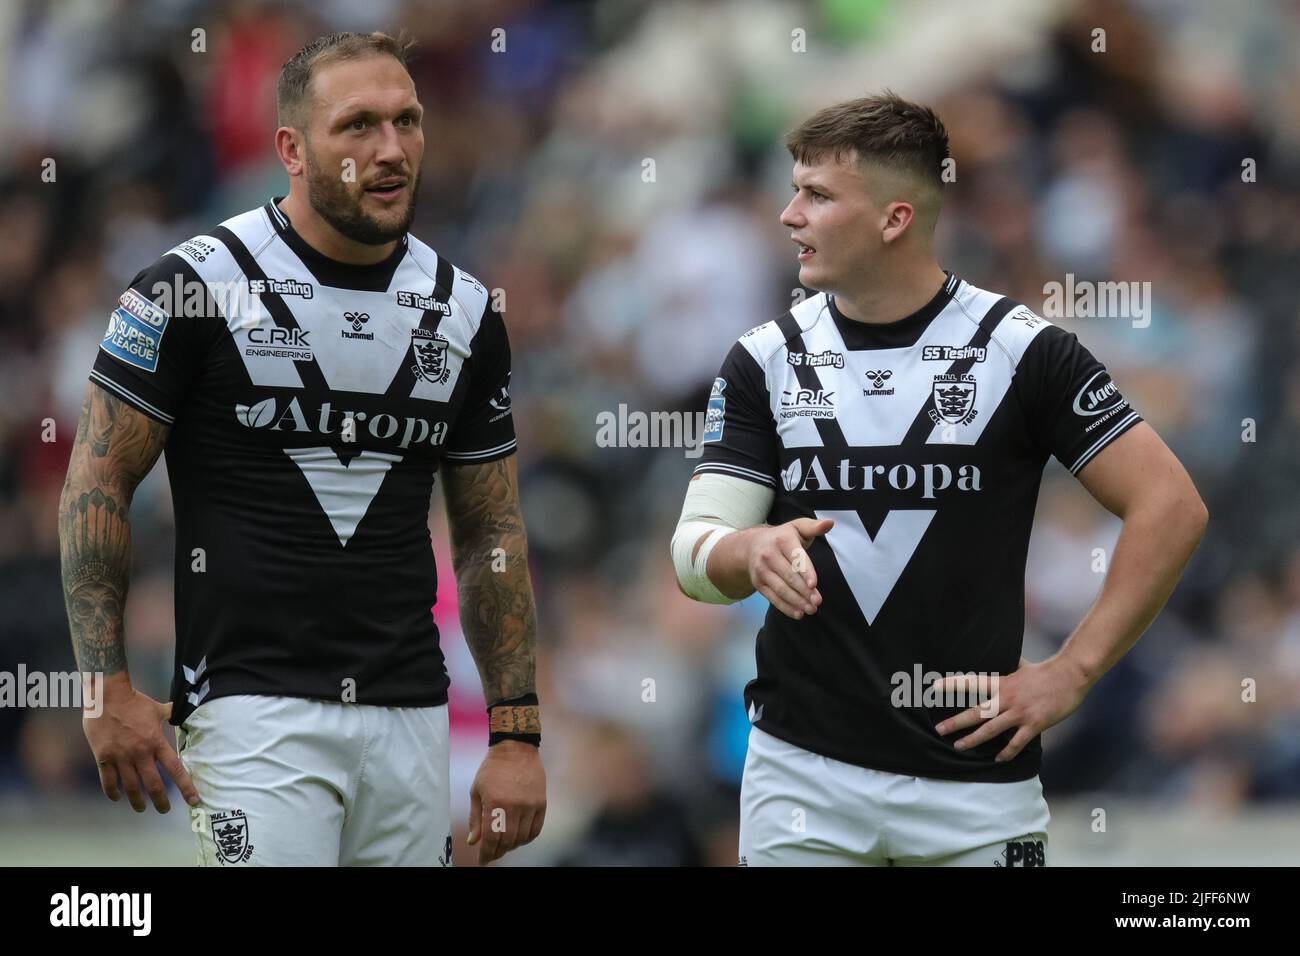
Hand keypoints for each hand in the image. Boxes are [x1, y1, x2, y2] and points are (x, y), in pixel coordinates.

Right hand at [83, 673, 199, 812]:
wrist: (106, 696)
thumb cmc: (134, 701)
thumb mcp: (157, 708)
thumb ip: (170, 714)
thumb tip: (181, 711)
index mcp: (156, 742)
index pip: (175, 769)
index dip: (185, 786)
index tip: (193, 800)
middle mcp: (140, 753)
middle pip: (154, 785)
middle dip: (161, 802)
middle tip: (164, 810)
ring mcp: (121, 757)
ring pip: (131, 788)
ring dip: (137, 801)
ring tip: (141, 808)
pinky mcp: (103, 758)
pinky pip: (108, 781)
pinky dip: (113, 792)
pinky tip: (117, 797)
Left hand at [467, 741, 545, 864]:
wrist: (516, 748)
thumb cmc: (492, 769)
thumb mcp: (476, 791)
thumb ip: (475, 818)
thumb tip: (473, 841)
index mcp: (495, 803)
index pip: (491, 838)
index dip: (486, 853)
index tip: (483, 860)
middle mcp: (514, 806)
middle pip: (507, 841)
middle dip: (498, 851)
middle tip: (492, 853)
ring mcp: (530, 805)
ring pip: (522, 838)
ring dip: (512, 845)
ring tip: (504, 844)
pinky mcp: (541, 803)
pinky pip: (536, 829)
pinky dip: (527, 838)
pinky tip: (519, 837)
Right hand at [745, 517, 833, 619]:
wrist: (752, 546)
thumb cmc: (782, 537)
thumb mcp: (797, 528)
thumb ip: (814, 527)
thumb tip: (830, 523)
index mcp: (782, 539)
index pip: (796, 557)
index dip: (805, 571)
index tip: (814, 584)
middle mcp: (768, 554)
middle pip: (789, 576)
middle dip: (804, 591)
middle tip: (818, 602)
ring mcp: (761, 570)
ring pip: (780, 589)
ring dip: (796, 601)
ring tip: (811, 609)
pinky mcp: (758, 583)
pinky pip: (772, 597)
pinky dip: (785, 607)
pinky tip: (798, 613)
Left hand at [933, 655, 1092, 761]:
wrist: (1070, 676)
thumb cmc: (1046, 671)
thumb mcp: (1021, 666)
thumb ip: (1008, 665)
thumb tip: (1001, 654)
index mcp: (1002, 683)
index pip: (972, 683)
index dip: (953, 684)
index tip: (934, 686)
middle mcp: (1007, 698)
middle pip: (977, 712)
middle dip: (956, 722)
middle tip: (939, 729)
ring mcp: (1020, 712)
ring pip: (992, 729)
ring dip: (974, 739)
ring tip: (959, 746)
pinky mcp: (1035, 724)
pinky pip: (1017, 742)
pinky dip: (1007, 752)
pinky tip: (998, 759)